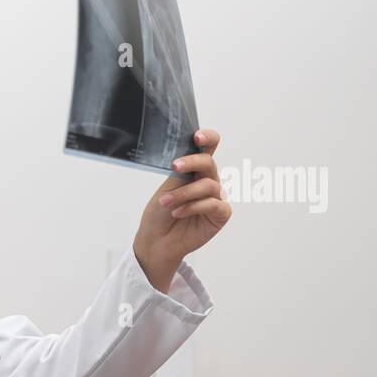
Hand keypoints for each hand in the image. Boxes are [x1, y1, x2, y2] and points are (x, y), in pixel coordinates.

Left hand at [132, 128, 231, 290]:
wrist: (156, 241)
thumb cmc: (159, 214)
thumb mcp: (167, 187)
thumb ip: (181, 171)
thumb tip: (185, 154)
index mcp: (194, 170)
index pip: (208, 147)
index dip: (208, 138)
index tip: (197, 136)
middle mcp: (207, 181)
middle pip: (209, 163)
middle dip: (192, 161)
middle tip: (175, 166)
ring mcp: (216, 197)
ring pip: (207, 185)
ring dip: (184, 194)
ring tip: (166, 203)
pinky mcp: (220, 215)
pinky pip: (213, 204)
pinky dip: (194, 207)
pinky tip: (179, 213)